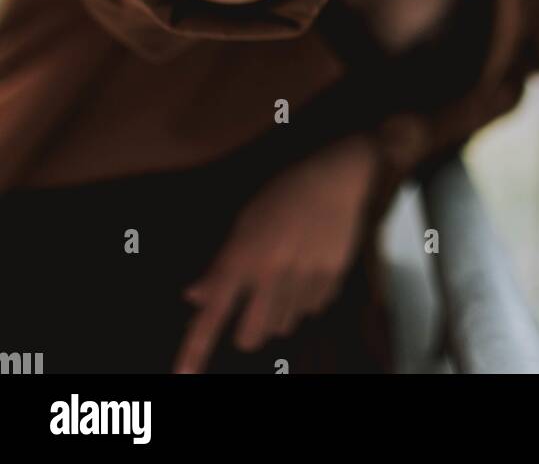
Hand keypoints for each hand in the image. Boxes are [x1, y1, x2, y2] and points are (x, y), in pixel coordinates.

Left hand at [172, 134, 378, 373]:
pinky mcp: (331, 284)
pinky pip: (311, 311)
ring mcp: (303, 283)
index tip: (182, 375)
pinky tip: (309, 270)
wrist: (338, 179)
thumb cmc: (284, 193)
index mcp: (243, 258)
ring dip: (278, 313)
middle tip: (253, 305)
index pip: (212, 314)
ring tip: (286, 278)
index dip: (195, 348)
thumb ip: (221, 263)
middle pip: (250, 337)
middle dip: (247, 330)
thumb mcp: (244, 220)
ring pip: (282, 327)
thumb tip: (195, 296)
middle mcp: (271, 277)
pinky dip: (305, 301)